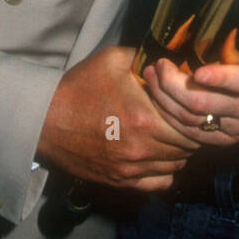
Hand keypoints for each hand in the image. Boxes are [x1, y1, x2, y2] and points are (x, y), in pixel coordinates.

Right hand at [36, 45, 196, 190]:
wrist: (44, 121)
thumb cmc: (77, 89)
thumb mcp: (111, 60)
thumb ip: (144, 56)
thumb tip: (169, 57)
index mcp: (145, 119)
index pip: (192, 123)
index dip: (195, 110)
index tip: (187, 100)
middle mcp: (143, 149)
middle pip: (188, 146)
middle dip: (190, 129)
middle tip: (183, 115)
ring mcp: (131, 169)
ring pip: (178, 165)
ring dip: (180, 148)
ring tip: (171, 132)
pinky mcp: (121, 181)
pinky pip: (160, 182)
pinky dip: (166, 169)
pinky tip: (158, 153)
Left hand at [143, 51, 238, 146]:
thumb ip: (233, 46)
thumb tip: (199, 26)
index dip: (217, 78)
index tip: (196, 72)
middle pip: (203, 102)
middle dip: (173, 85)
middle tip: (159, 66)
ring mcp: (234, 129)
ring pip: (191, 119)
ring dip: (164, 99)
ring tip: (151, 79)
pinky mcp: (222, 142)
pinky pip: (189, 133)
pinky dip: (170, 116)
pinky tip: (158, 100)